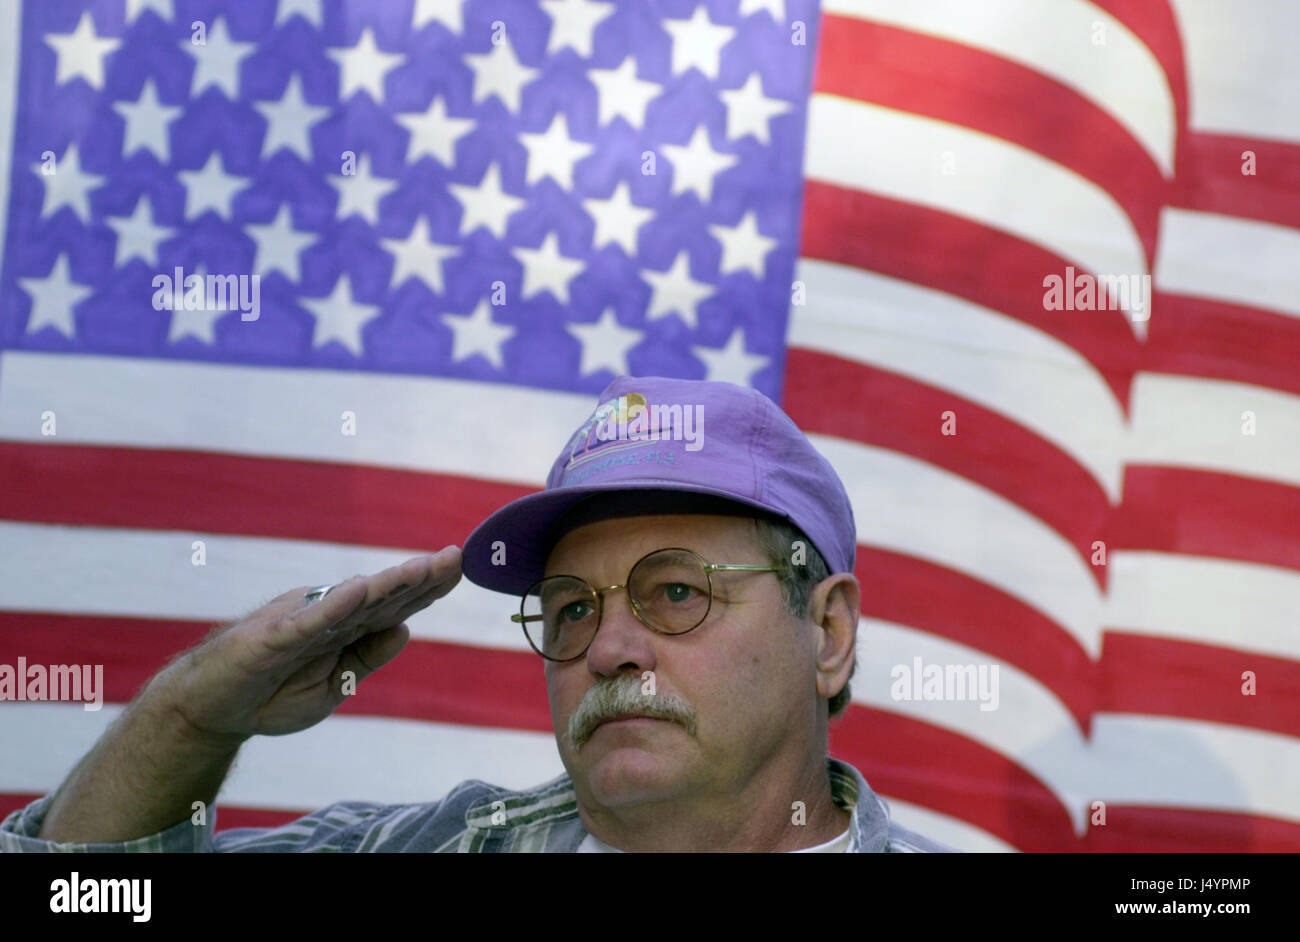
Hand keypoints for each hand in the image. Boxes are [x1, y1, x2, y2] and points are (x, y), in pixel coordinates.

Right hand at [151, 546, 461, 740]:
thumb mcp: (333, 686)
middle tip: (456, 556)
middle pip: (381, 595)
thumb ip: (366, 658)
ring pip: (351, 601)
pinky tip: (358, 591)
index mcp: (345, 629)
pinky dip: (332, 607)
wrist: (211, 709)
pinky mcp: (270, 638)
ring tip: (421, 568)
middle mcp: (327, 616)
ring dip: (386, 585)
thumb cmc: (271, 694)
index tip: (460, 566)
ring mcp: (300, 623)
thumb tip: (406, 630)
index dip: (426, 587)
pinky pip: (306, 622)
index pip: (394, 605)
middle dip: (419, 577)